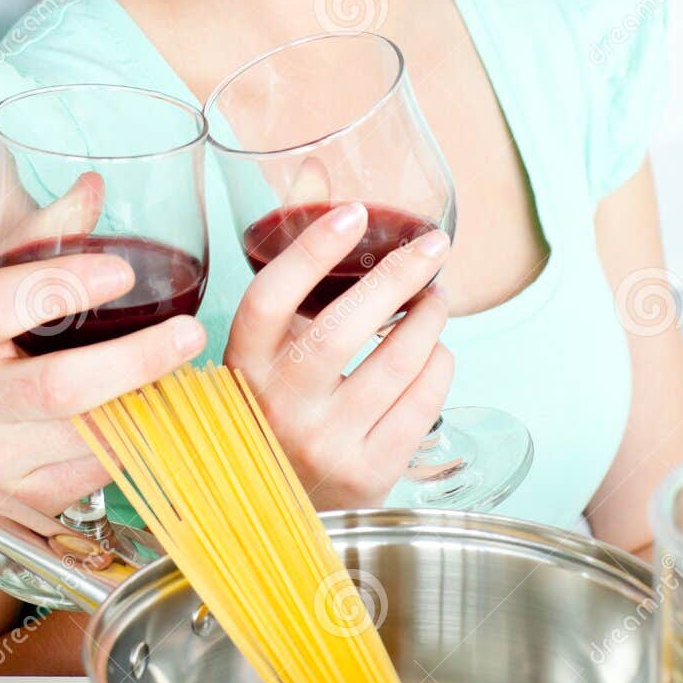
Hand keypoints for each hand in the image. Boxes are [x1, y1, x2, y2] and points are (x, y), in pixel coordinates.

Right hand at [0, 176, 205, 538]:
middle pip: (58, 388)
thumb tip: (94, 187)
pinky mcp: (24, 502)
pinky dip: (135, 440)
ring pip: (89, 438)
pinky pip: (96, 473)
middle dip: (135, 360)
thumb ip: (35, 236)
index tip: (121, 272)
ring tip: (186, 369)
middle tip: (190, 332)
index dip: (61, 286)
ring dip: (147, 403)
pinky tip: (156, 410)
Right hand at [224, 202, 452, 509]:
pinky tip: (434, 350)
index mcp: (243, 366)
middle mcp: (278, 408)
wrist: (271, 505)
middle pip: (342, 329)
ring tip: (436, 297)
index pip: (269, 301)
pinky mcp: (369, 475)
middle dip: (397, 277)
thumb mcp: (266, 345)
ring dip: (430, 318)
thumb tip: (320, 176)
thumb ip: (292, 266)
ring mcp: (325, 445)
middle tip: (432, 246)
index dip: (310, 252)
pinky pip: (423, 402)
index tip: (352, 213)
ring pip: (397, 364)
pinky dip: (439, 365)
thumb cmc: (274, 404)